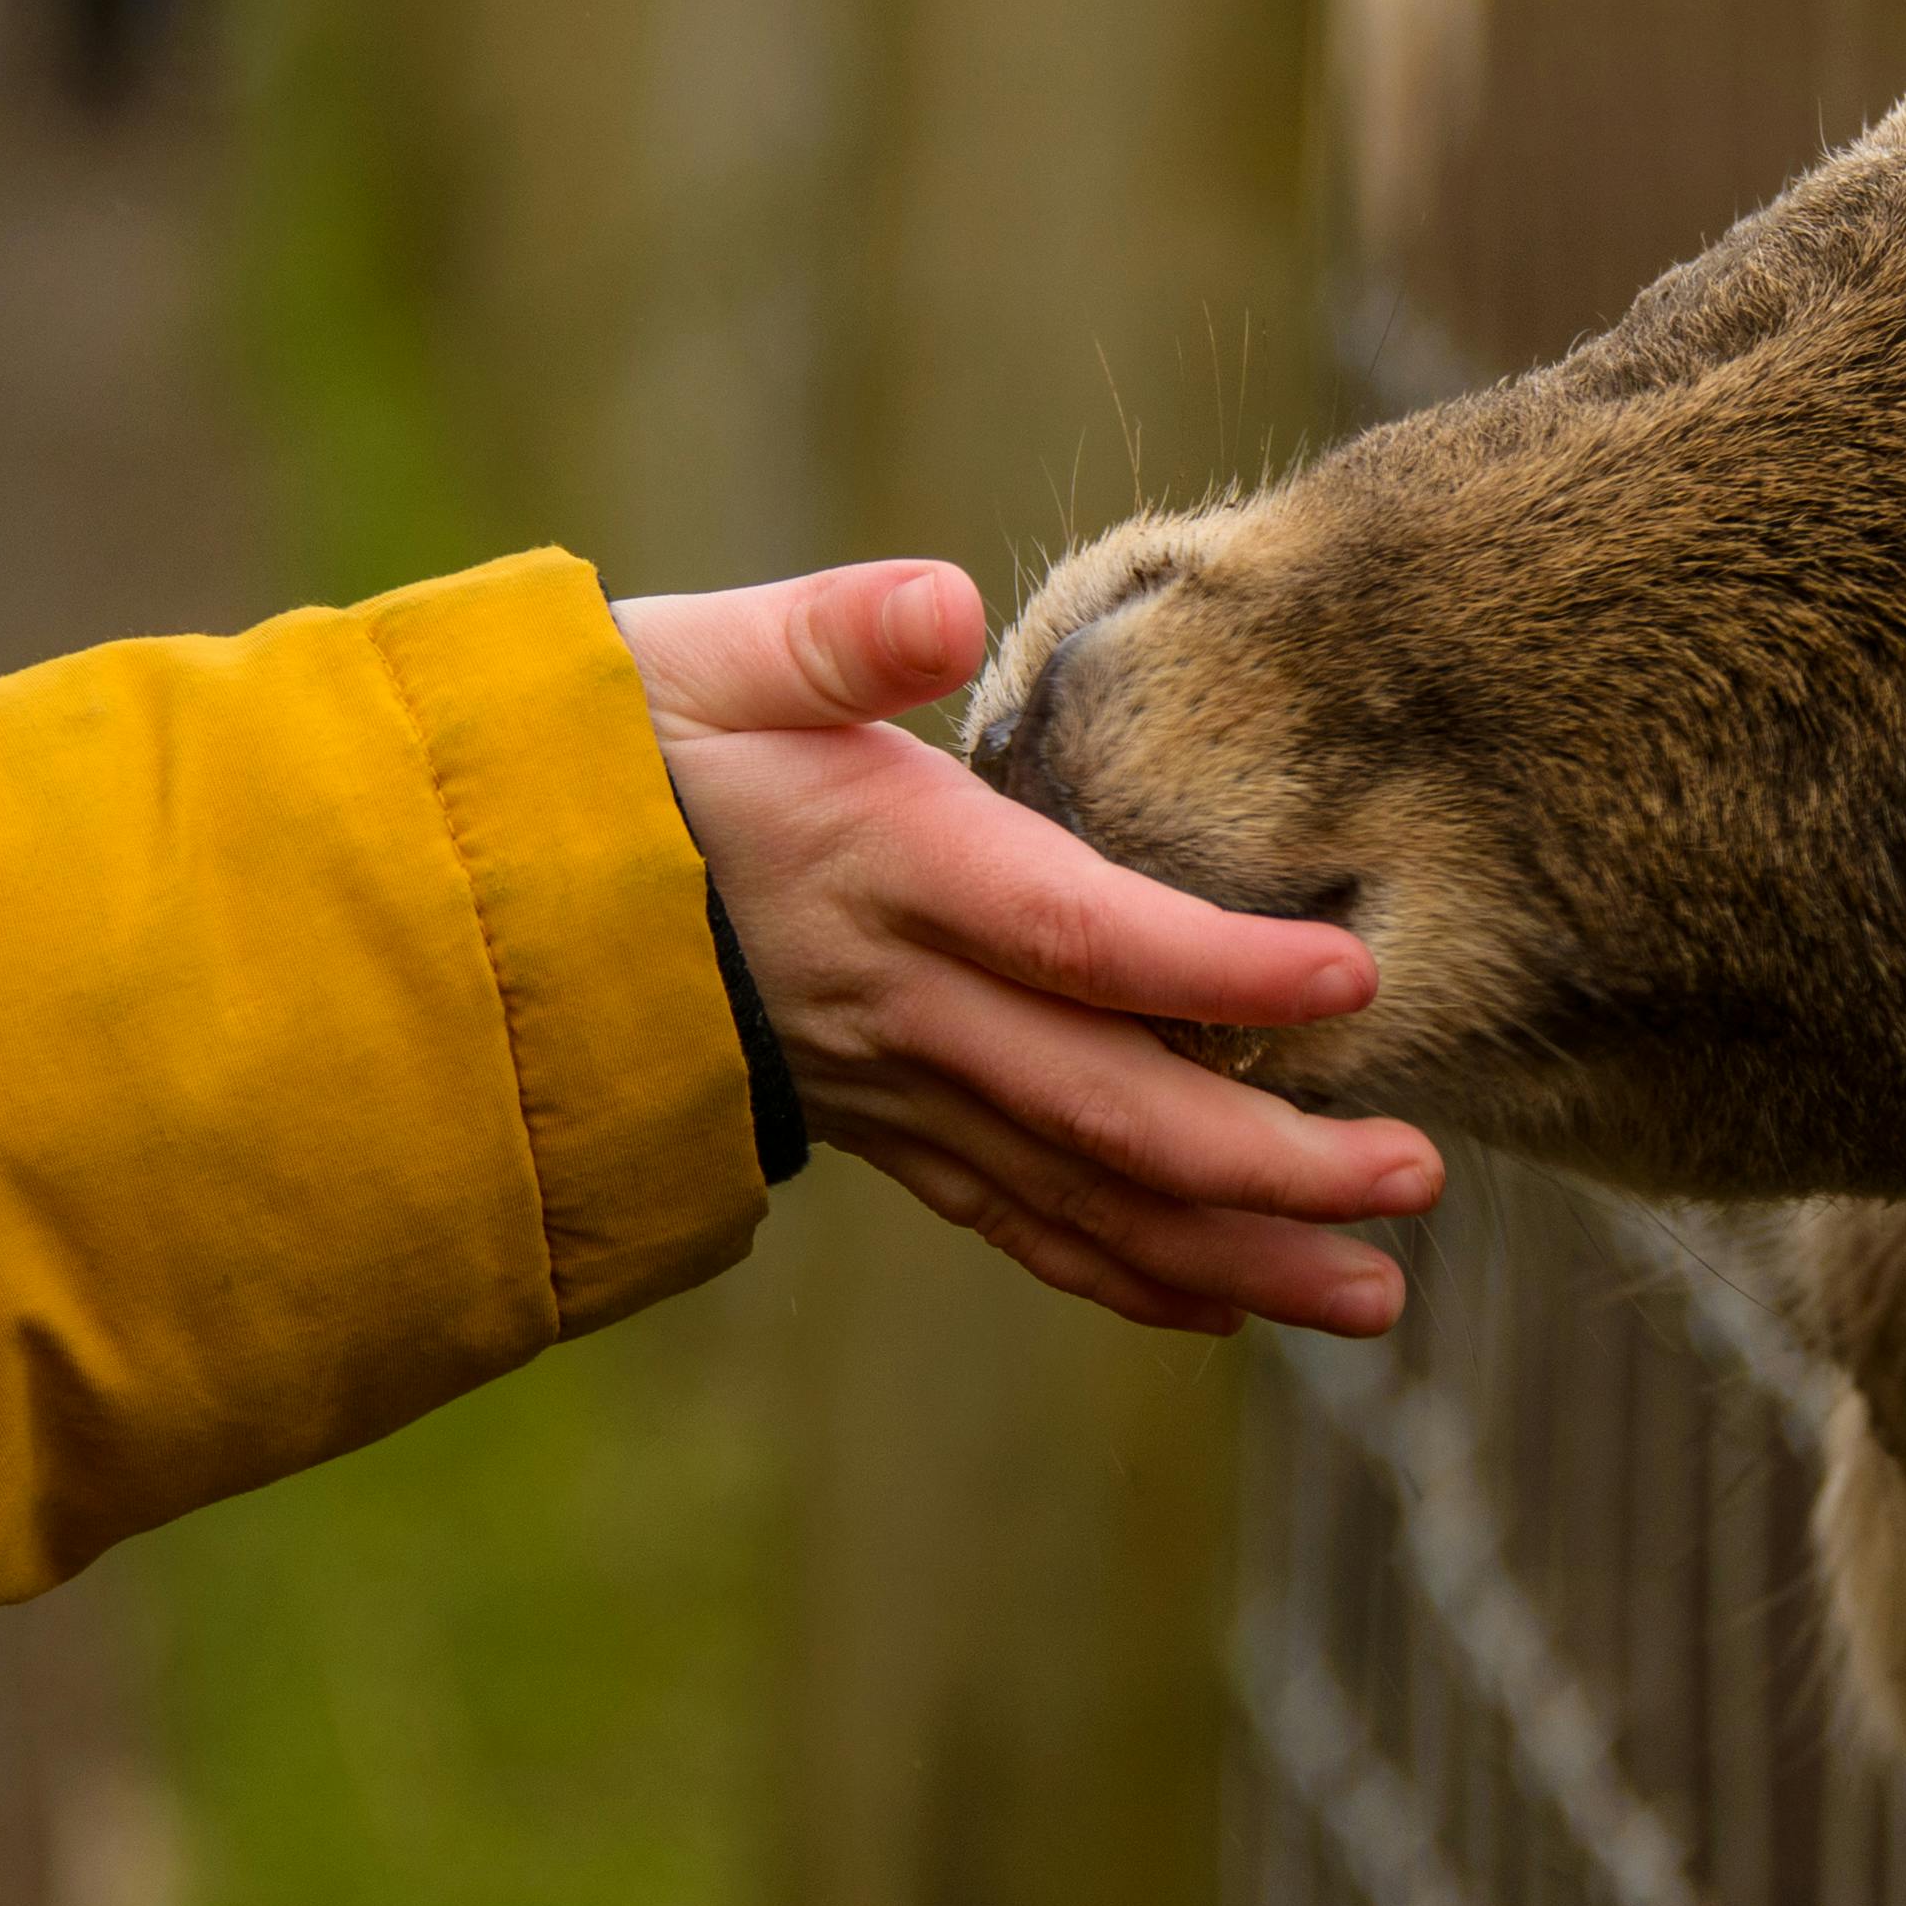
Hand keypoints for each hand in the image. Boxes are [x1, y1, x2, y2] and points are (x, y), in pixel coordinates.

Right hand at [615, 562, 1442, 1337]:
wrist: (481, 900)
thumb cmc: (616, 749)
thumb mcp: (704, 655)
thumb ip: (829, 633)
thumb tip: (938, 603)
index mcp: (887, 872)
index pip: (1079, 933)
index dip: (1219, 962)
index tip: (1354, 976)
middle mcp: (904, 1007)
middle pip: (1113, 1106)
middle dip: (1275, 1161)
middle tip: (1423, 1177)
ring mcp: (894, 1091)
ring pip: (1085, 1199)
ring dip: (1236, 1253)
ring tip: (1379, 1295)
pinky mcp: (883, 1133)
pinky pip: (1019, 1223)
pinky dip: (1129, 1273)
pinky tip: (1230, 1302)